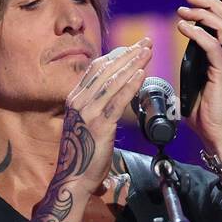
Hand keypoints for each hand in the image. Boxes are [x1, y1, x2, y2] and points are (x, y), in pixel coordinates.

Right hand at [59, 39, 153, 195]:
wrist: (74, 178)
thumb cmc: (83, 155)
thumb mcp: (85, 125)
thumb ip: (95, 108)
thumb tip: (112, 97)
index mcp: (74, 98)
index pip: (96, 69)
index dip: (116, 56)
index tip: (132, 48)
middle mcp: (79, 101)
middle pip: (106, 69)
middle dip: (128, 54)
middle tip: (146, 42)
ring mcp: (88, 112)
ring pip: (113, 81)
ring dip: (133, 63)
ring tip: (148, 52)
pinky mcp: (100, 125)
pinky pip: (118, 100)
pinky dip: (130, 85)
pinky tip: (141, 74)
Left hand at [176, 0, 221, 155]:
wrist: (219, 135)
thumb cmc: (206, 116)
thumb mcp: (196, 84)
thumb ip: (193, 68)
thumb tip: (181, 59)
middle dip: (210, 1)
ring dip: (202, 13)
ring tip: (183, 9)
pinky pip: (211, 45)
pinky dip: (196, 33)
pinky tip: (183, 26)